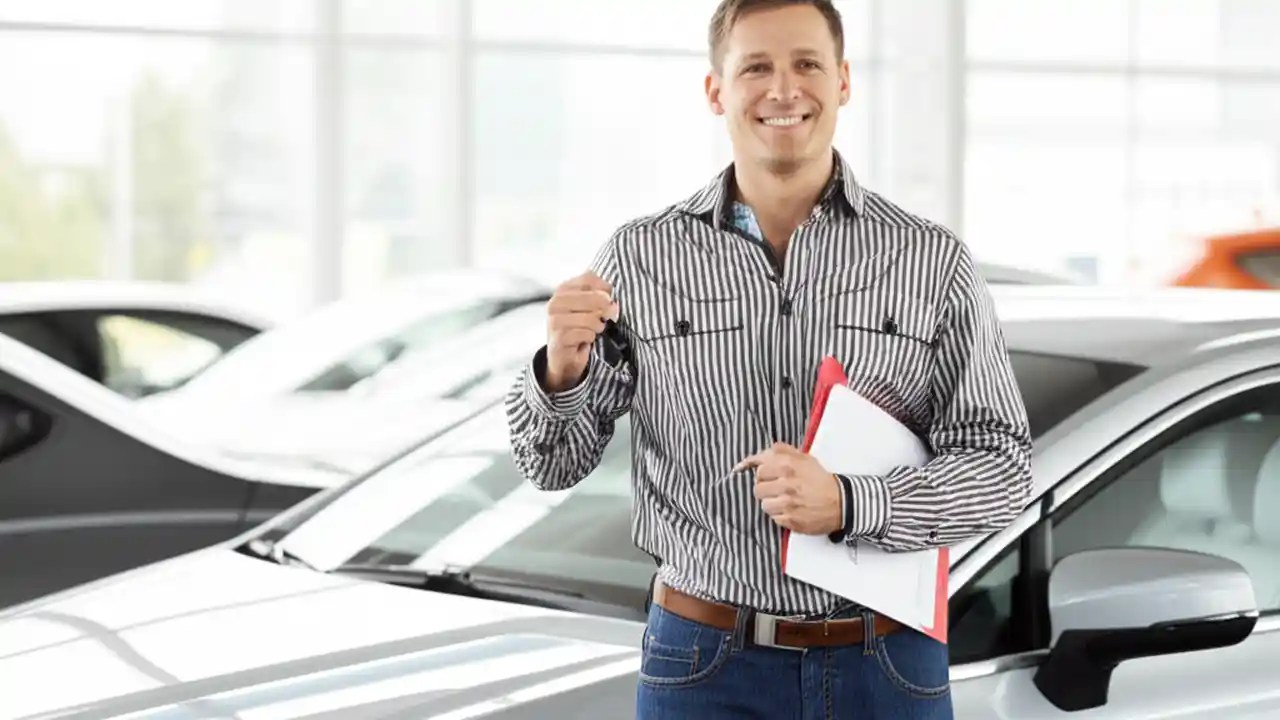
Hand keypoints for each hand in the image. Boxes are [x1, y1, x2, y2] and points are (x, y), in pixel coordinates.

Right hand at [544, 271, 618, 392]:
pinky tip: (585, 340)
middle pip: (594, 297)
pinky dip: (590, 338)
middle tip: (605, 318)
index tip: (610, 298)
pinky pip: (586, 333)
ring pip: (591, 318)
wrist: (563, 358)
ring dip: (598, 326)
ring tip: (593, 330)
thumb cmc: (578, 329)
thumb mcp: (587, 308)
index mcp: (563, 290)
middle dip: (605, 309)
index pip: (589, 278)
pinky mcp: (559, 337)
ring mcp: (555, 320)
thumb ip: (598, 297)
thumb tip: (611, 299)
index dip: (605, 288)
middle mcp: (556, 302)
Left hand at [735, 442, 841, 535]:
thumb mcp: (804, 458)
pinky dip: (781, 516)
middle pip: (758, 489)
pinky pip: (774, 518)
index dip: (764, 474)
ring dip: (772, 503)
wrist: (841, 502)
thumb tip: (755, 457)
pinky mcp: (791, 520)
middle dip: (766, 489)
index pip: (760, 470)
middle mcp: (786, 485)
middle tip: (778, 489)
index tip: (770, 476)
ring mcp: (788, 504)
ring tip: (785, 501)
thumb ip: (780, 452)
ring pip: (764, 505)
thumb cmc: (821, 480)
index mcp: (788, 466)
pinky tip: (791, 510)